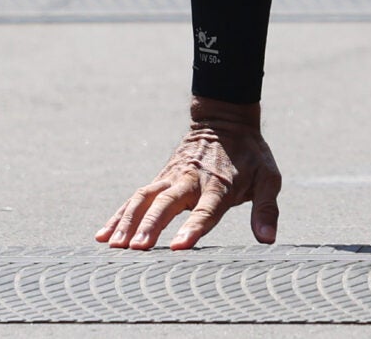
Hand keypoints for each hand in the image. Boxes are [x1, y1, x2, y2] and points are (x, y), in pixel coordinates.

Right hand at [97, 100, 281, 250]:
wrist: (225, 121)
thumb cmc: (250, 156)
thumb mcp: (268, 178)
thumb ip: (266, 209)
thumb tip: (268, 240)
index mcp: (220, 185)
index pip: (206, 209)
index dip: (194, 227)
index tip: (179, 246)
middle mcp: (191, 181)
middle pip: (167, 203)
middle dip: (151, 225)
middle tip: (137, 249)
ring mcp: (171, 178)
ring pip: (144, 199)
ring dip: (128, 222)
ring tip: (115, 247)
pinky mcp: (159, 179)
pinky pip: (134, 198)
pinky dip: (118, 216)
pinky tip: (102, 235)